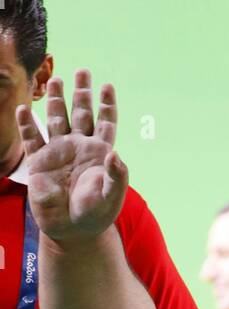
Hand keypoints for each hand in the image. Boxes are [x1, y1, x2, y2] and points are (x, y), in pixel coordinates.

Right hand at [15, 69, 127, 243]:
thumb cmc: (95, 214)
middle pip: (80, 113)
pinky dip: (27, 124)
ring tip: (55, 81)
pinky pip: (32, 139)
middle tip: (83, 71)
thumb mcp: (111, 197)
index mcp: (98, 153)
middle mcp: (78, 147)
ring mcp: (57, 152)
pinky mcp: (39, 162)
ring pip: (56, 119)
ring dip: (55, 100)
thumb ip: (116, 176)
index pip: (105, 123)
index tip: (106, 85)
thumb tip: (115, 155)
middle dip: (81, 93)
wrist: (71, 230)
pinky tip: (24, 110)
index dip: (106, 105)